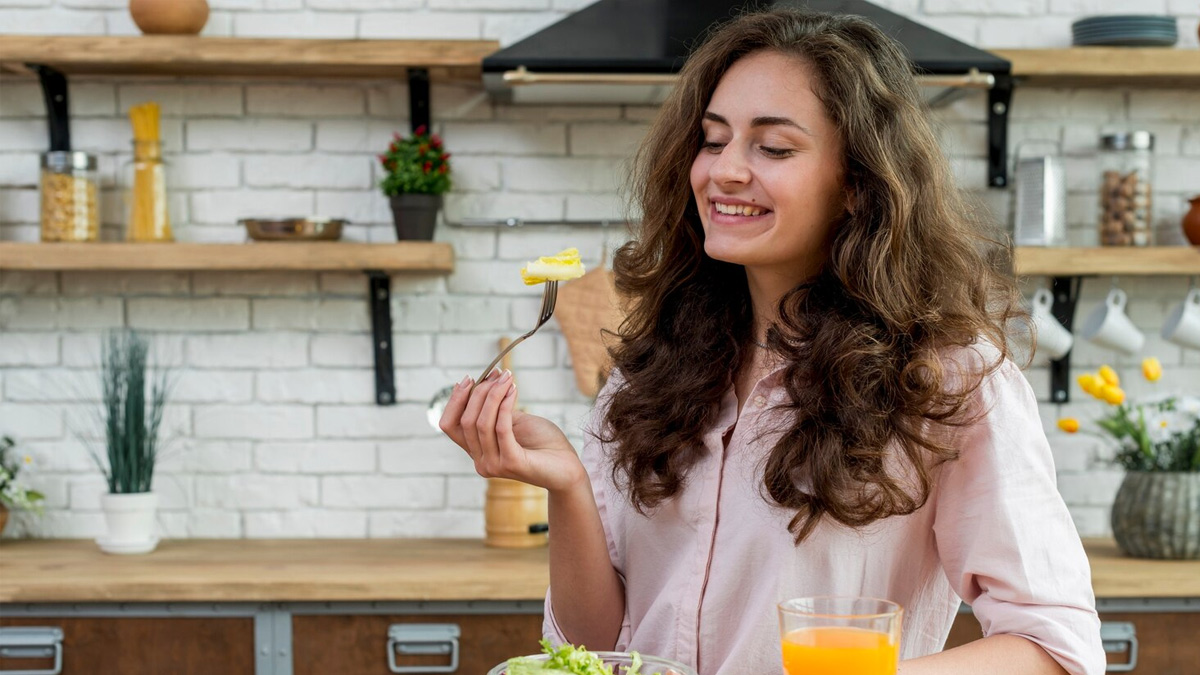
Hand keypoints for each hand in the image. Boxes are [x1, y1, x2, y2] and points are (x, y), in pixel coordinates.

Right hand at [439, 370, 586, 493]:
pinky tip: (513, 391)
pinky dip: (504, 405)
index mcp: (477, 452)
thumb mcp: (515, 422)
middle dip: (479, 392)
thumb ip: (496, 410)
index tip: (469, 378)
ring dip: (493, 394)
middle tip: (498, 374)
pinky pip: (500, 428)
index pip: (450, 426)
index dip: (455, 400)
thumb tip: (486, 381)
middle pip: (465, 421)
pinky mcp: (511, 463)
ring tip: (508, 378)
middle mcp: (481, 461)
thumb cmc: (543, 444)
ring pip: (481, 423)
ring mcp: (494, 465)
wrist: (568, 467)